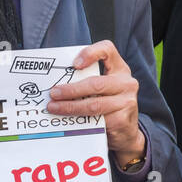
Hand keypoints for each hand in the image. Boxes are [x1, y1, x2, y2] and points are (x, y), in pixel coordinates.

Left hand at [46, 41, 146, 169]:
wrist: (126, 132)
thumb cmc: (109, 105)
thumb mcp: (103, 88)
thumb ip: (87, 81)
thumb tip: (58, 83)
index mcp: (120, 69)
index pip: (108, 50)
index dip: (90, 53)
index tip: (74, 64)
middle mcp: (126, 83)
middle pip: (96, 83)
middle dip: (71, 89)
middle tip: (54, 93)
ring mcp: (126, 102)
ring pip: (94, 104)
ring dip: (70, 106)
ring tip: (54, 107)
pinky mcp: (122, 120)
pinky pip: (96, 120)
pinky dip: (79, 120)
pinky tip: (68, 120)